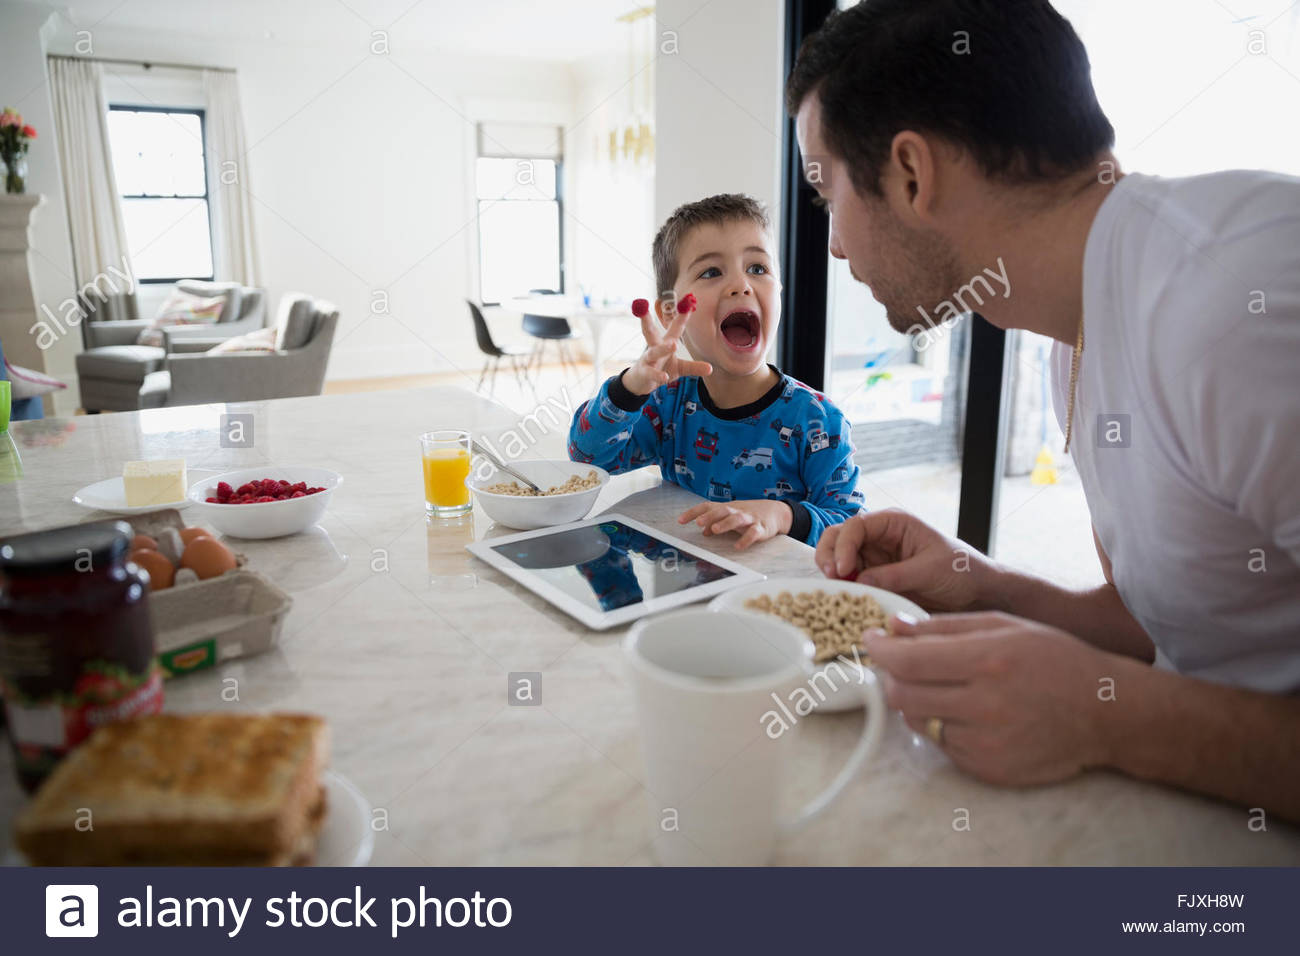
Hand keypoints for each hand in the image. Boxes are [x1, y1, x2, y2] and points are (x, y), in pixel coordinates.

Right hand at [622, 296, 711, 394]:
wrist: (641, 382)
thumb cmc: (662, 368)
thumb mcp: (680, 368)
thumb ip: (694, 367)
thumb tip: (711, 369)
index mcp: (666, 342)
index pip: (675, 327)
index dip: (682, 315)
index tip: (689, 300)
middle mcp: (655, 347)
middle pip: (651, 331)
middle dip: (647, 319)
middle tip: (646, 305)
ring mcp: (648, 359)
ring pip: (654, 352)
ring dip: (664, 349)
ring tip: (674, 345)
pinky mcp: (644, 372)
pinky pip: (651, 373)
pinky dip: (658, 375)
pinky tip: (665, 377)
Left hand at [677, 499, 791, 549]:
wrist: (775, 511)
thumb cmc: (748, 514)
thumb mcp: (730, 517)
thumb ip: (716, 523)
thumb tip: (703, 532)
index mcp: (726, 508)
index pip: (707, 506)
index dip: (693, 512)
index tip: (680, 521)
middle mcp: (736, 511)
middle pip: (722, 510)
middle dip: (710, 516)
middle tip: (698, 523)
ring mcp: (749, 519)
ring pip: (736, 519)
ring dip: (725, 524)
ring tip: (714, 530)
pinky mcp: (761, 528)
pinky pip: (753, 533)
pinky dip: (746, 539)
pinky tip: (738, 546)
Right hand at [814, 508, 990, 612]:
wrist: (976, 592)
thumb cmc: (960, 570)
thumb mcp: (929, 571)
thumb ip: (894, 575)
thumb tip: (860, 581)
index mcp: (893, 523)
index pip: (856, 526)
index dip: (843, 545)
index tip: (842, 569)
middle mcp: (879, 537)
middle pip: (838, 537)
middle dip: (829, 554)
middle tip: (831, 577)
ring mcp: (874, 558)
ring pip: (838, 558)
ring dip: (832, 572)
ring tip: (836, 590)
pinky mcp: (874, 579)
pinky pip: (850, 580)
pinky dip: (843, 588)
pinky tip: (845, 598)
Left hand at [865, 612, 1117, 785]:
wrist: (1105, 713)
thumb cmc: (1055, 660)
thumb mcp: (1004, 627)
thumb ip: (944, 627)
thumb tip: (893, 627)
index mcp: (988, 661)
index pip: (908, 661)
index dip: (879, 651)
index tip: (870, 641)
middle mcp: (984, 705)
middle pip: (902, 696)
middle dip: (891, 678)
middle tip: (898, 666)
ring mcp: (986, 743)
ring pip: (917, 723)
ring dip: (916, 703)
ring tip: (942, 687)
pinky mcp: (988, 769)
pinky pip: (942, 746)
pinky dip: (943, 727)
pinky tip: (969, 713)